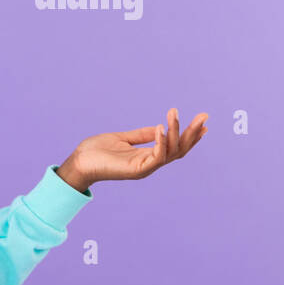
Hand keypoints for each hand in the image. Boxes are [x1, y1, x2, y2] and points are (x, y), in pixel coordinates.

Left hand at [57, 108, 207, 190]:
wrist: (78, 162)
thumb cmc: (96, 151)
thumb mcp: (123, 138)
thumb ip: (142, 135)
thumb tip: (161, 127)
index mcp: (147, 157)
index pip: (175, 147)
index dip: (189, 135)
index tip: (203, 122)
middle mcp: (149, 164)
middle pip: (179, 150)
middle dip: (192, 133)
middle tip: (204, 116)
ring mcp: (145, 168)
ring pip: (171, 152)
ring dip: (176, 132)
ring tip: (175, 114)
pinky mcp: (137, 170)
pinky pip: (157, 156)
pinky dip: (161, 141)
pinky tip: (162, 127)